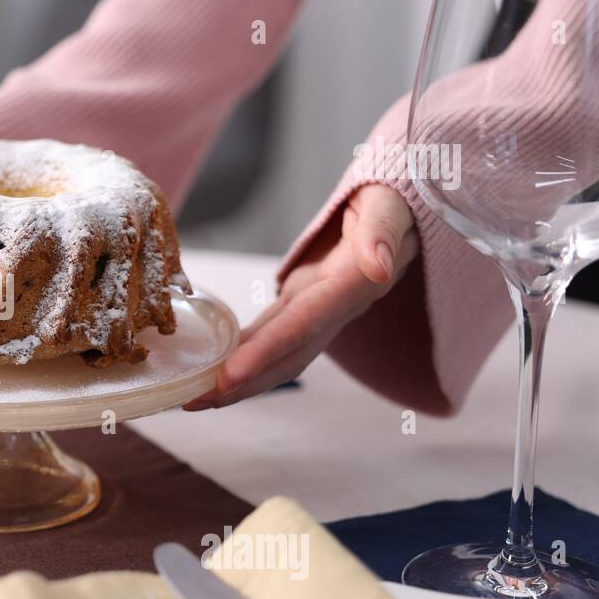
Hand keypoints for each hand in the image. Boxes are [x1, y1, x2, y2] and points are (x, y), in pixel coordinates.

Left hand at [185, 183, 418, 409]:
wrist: (406, 207)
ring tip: (193, 398)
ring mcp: (319, 309)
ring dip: (238, 380)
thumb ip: (382, 231)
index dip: (267, 352)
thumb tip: (377, 266)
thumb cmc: (394, 196)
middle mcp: (336, 307)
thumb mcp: (389, 202)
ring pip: (278, 354)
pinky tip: (212, 370)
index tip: (229, 376)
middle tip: (193, 402)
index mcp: (353, 283)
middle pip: (287, 354)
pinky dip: (242, 356)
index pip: (305, 324)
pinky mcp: (304, 303)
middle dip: (243, 383)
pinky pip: (272, 337)